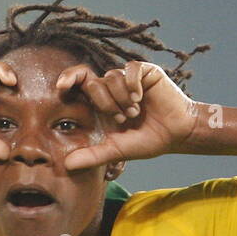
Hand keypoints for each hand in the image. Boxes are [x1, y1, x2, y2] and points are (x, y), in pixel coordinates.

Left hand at [58, 61, 202, 168]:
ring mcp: (128, 79)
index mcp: (101, 103)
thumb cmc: (146, 141)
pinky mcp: (145, 72)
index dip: (68, 79)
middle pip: (93, 82)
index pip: (78, 83)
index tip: (61, 88)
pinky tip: (140, 98)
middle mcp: (112, 88)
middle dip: (105, 103)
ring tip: (135, 113)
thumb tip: (67, 166)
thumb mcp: (115, 150)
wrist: (175, 135)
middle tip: (121, 119)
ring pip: (112, 77)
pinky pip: (129, 69)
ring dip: (122, 99)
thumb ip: (92, 156)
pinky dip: (132, 85)